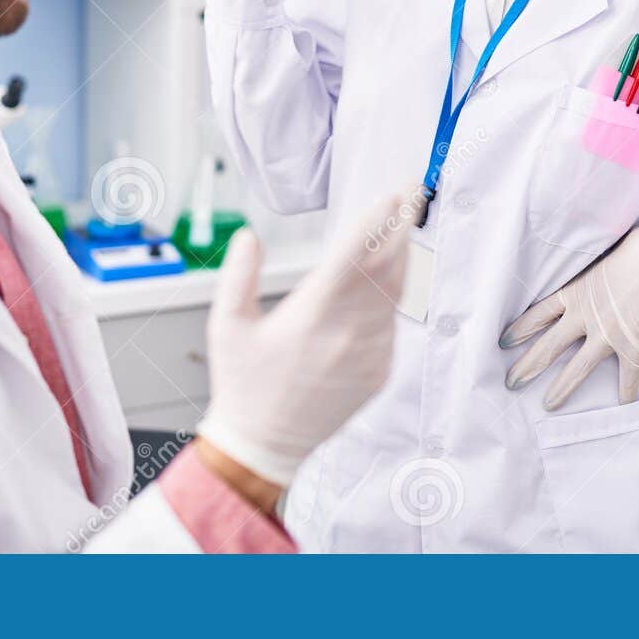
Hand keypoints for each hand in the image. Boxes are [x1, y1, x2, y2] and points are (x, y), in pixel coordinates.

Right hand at [197, 188, 423, 486]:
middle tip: (413, 193)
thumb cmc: (243, 384)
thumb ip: (239, 275)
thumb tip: (249, 236)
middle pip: (386, 268)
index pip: (354, 256)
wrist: (265, 445)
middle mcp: (347, 334)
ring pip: (394, 295)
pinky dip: (391, 297)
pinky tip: (384, 279)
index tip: (391, 194)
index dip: (376, 221)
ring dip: (401, 258)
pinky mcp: (378, 372)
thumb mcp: (226, 325)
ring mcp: (369, 355)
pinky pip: (390, 324)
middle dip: (401, 226)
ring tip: (402, 226)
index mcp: (311, 316)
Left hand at [500, 226, 638, 409]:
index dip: (520, 330)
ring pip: (578, 369)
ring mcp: (608, 334)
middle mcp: (585, 317)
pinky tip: (624, 404)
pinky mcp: (634, 345)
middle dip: (527, 366)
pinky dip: (628, 390)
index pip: (538, 315)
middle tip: (510, 382)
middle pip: (549, 347)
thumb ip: (598, 267)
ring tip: (548, 405)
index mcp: (575, 292)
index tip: (503, 343)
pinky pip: (628, 374)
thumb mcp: (606, 253)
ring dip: (562, 389)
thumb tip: (605, 260)